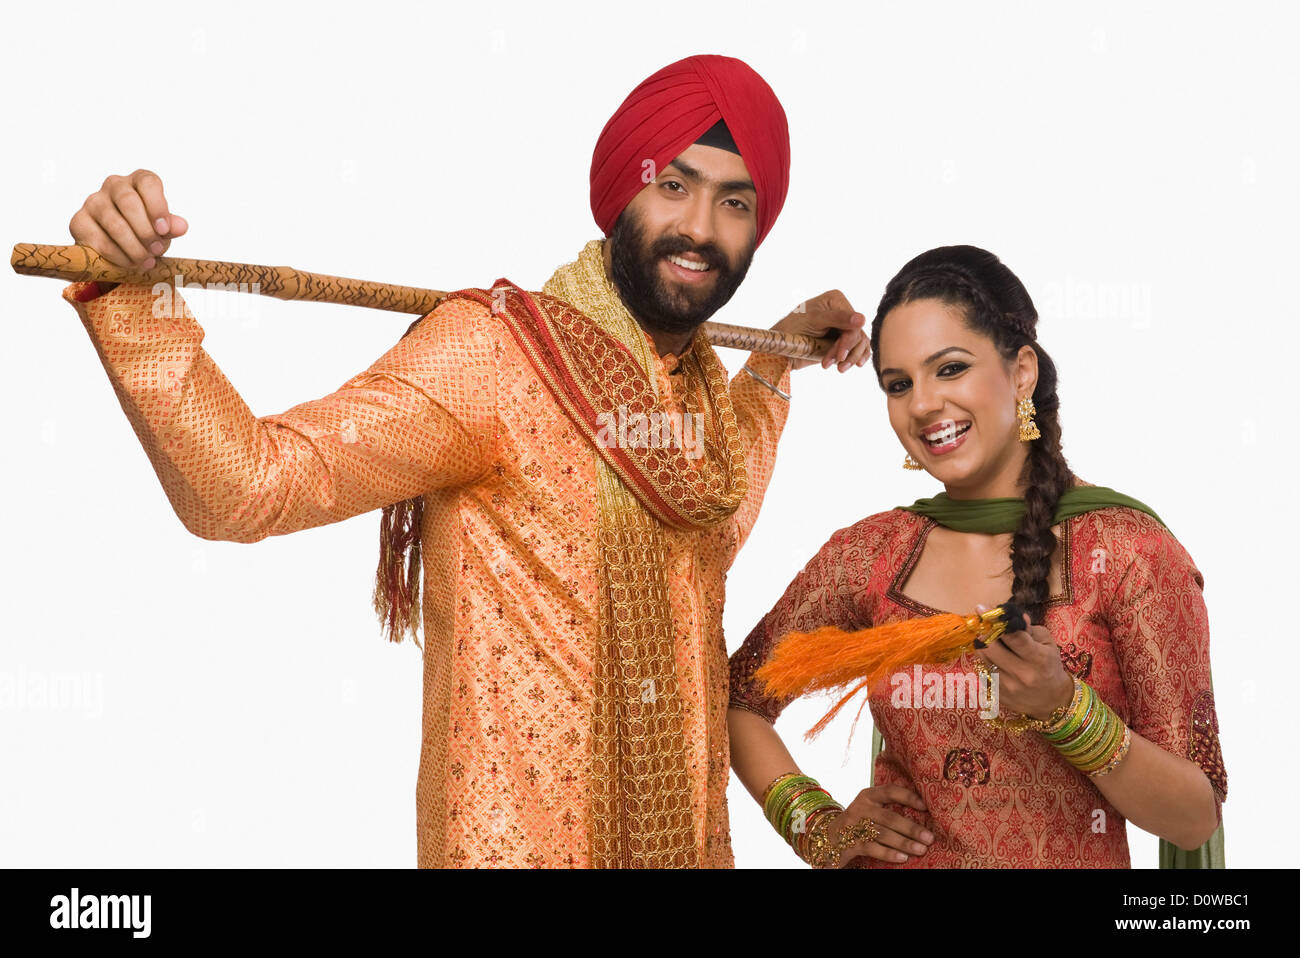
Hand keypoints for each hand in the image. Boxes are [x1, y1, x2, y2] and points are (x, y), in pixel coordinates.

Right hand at [69, 169, 187, 270]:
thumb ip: (171, 226)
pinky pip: (100, 241)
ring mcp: (93, 201)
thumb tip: (182, 226)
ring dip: (134, 247)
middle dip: (146, 231)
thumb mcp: (163, 229)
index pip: (148, 183)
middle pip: (129, 202)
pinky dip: (119, 257)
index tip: (164, 230)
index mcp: (138, 181)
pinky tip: (130, 264)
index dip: (157, 207)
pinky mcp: (79, 221)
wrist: (120, 248)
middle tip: (157, 250)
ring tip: (146, 261)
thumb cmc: (146, 231)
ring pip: (114, 223)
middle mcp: (114, 185)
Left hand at [772, 288, 867, 371]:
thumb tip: (862, 319)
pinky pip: (859, 349)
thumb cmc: (791, 329)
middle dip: (846, 352)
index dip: (848, 341)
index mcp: (836, 300)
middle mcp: (842, 311)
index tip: (839, 356)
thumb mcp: (813, 320)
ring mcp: (843, 327)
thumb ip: (837, 318)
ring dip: (851, 358)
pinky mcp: (842, 342)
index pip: (853, 322)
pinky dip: (857, 358)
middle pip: (858, 334)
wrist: (781, 348)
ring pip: (861, 343)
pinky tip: (854, 365)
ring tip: (838, 369)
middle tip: (832, 365)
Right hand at [819, 784, 933, 866]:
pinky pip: (871, 847)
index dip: (908, 797)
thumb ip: (889, 807)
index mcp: (868, 795)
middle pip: (889, 817)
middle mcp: (860, 807)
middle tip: (929, 838)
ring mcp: (853, 825)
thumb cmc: (858, 823)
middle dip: (911, 828)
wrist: (828, 837)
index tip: (925, 807)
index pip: (890, 791)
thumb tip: (923, 812)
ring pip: (882, 833)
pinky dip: (888, 853)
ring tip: (920, 849)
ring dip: (903, 842)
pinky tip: (902, 858)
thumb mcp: (870, 809)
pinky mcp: (848, 842)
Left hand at [974, 605, 1073, 719]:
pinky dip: (986, 661)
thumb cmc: (1050, 666)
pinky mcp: (998, 695)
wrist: (1052, 700)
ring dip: (983, 645)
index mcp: (1039, 658)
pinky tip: (994, 659)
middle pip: (991, 647)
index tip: (982, 609)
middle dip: (985, 632)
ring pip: (983, 658)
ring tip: (989, 640)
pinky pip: (983, 671)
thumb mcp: (1048, 643)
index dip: (996, 621)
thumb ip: (1029, 629)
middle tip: (984, 625)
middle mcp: (1022, 674)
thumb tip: (1012, 616)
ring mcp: (1008, 687)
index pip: (1013, 637)